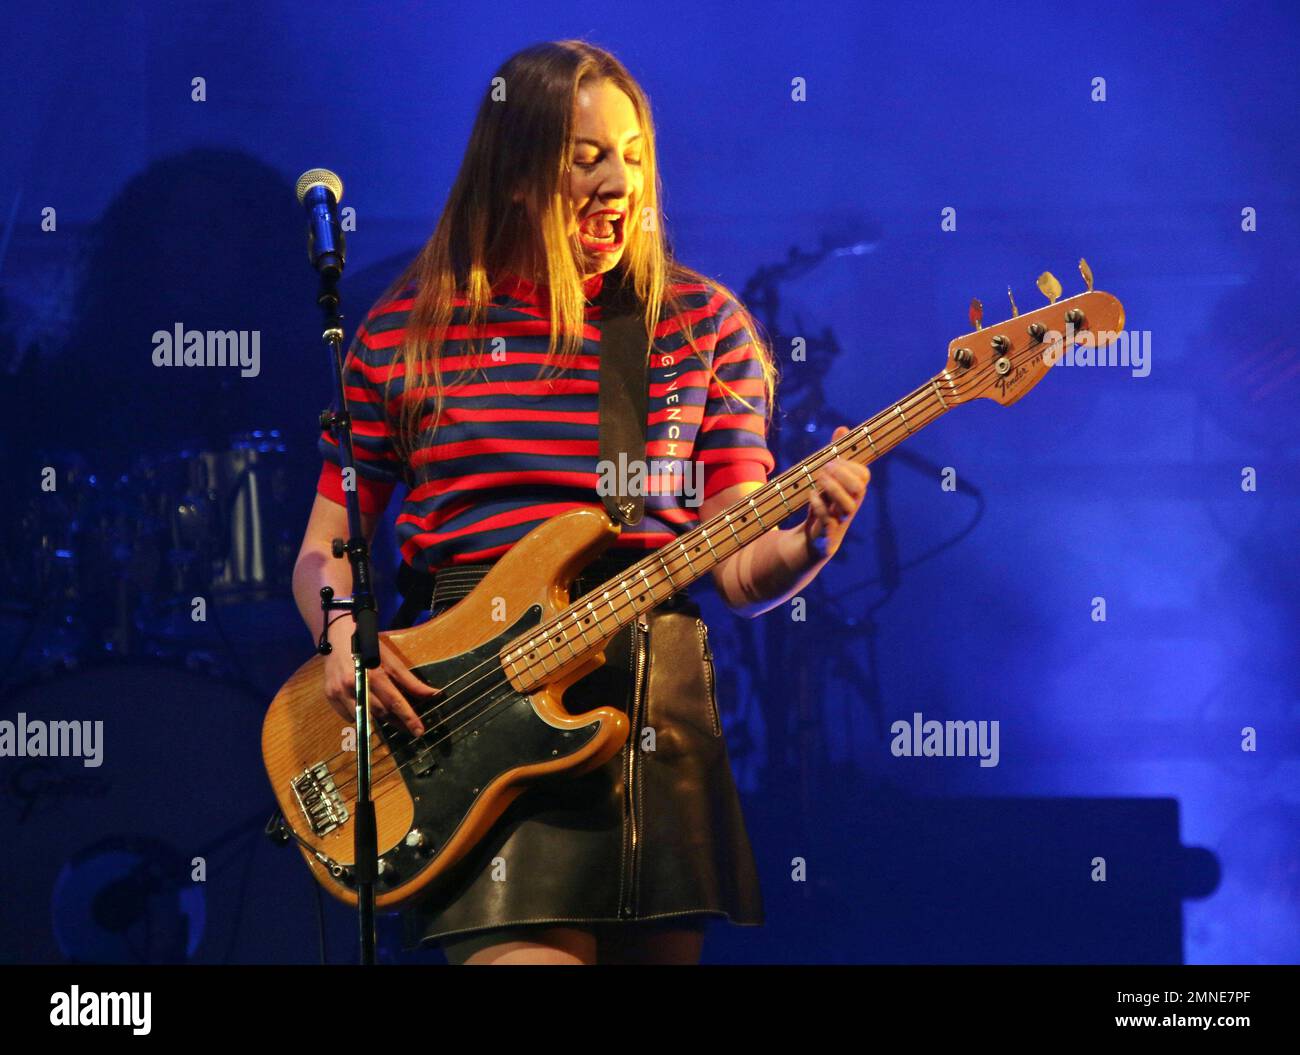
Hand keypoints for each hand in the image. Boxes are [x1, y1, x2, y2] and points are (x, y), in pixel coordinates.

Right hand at [322, 618, 439, 735]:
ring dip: (379, 721)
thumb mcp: (391, 660)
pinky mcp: (330, 696)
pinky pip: (348, 716)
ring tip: (392, 721)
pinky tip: (367, 709)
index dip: (408, 718)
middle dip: (397, 722)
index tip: (419, 731)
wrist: (339, 636)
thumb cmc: (370, 647)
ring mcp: (340, 692)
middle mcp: (355, 685)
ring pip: (364, 718)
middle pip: (380, 712)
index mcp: (374, 674)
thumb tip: (434, 694)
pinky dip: (360, 716)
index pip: (395, 702)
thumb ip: (411, 681)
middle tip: (409, 727)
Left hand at [802, 426, 870, 562]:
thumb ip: (836, 455)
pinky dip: (819, 505)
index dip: (850, 465)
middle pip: (859, 488)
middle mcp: (851, 505)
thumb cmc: (824, 505)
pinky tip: (811, 495)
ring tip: (818, 478)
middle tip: (825, 466)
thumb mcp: (829, 479)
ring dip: (832, 488)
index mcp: (854, 492)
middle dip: (843, 474)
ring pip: (847, 505)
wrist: (814, 539)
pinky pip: (828, 519)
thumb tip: (842, 428)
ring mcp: (841, 520)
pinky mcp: (828, 532)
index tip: (833, 458)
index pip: (864, 476)